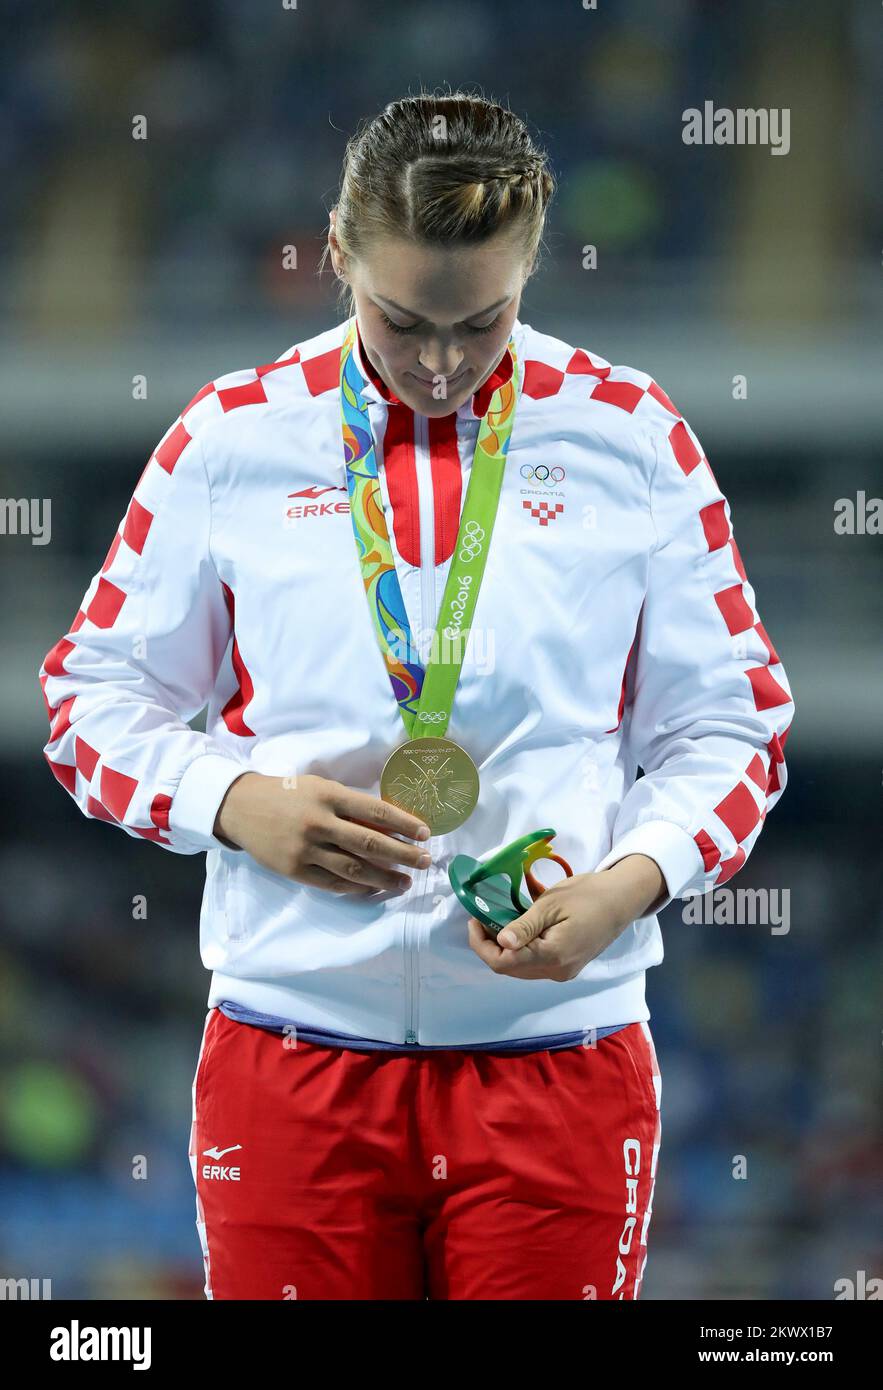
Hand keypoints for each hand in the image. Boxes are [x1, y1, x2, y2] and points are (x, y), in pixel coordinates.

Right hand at [214, 771, 431, 895]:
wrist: (241, 807)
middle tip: (425, 862)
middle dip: (403, 855)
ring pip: (355, 869)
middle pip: (371, 844)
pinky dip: (357, 887)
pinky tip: (374, 888)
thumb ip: (350, 805)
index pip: (376, 812)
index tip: (426, 834)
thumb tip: (389, 826)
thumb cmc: (289, 794)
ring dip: (385, 878)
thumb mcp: (320, 788)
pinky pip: (333, 883)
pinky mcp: (295, 870)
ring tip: (405, 882)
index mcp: (329, 796)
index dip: (404, 824)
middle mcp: (320, 822)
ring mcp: (306, 849)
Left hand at [466, 854, 666, 981]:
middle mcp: (557, 971)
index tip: (474, 920)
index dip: (481, 944)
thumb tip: (500, 944)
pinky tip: (518, 928)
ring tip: (498, 920)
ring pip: (521, 968)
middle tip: (483, 917)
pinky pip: (535, 962)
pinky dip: (521, 947)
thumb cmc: (588, 896)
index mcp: (553, 956)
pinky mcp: (567, 966)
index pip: (503, 963)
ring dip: (505, 947)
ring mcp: (563, 971)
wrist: (622, 900)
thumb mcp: (551, 904)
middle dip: (490, 946)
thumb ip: (524, 926)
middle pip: (510, 969)